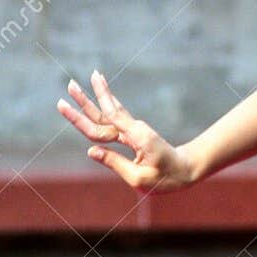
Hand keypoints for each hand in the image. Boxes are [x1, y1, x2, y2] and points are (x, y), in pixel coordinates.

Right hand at [57, 69, 197, 191]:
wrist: (186, 170)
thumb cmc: (165, 178)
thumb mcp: (139, 177)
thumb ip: (114, 162)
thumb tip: (90, 150)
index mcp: (137, 137)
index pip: (108, 119)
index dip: (86, 111)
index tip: (71, 102)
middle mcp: (135, 128)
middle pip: (105, 111)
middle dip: (86, 99)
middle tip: (70, 84)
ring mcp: (136, 130)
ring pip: (111, 111)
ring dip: (98, 96)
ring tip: (89, 78)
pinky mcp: (136, 133)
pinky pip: (118, 117)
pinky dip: (109, 105)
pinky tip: (105, 96)